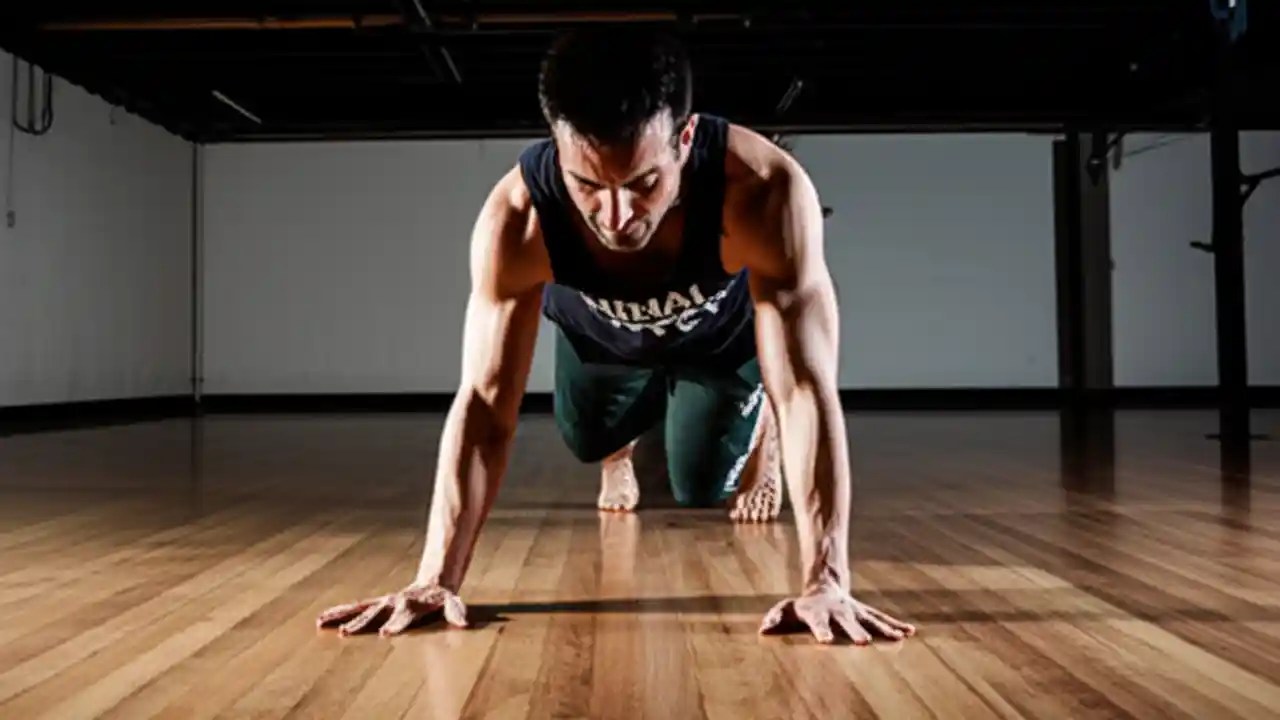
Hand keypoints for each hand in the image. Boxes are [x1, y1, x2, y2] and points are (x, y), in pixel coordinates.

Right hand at [316, 583, 467, 636]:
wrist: (433, 581)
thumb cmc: (441, 597)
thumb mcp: (452, 603)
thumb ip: (457, 612)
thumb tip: (465, 624)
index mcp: (411, 604)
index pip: (402, 616)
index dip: (396, 625)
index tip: (385, 634)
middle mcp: (393, 602)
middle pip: (376, 613)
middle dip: (362, 624)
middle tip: (346, 633)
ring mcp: (383, 603)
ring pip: (360, 609)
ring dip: (342, 617)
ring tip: (321, 622)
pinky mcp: (376, 605)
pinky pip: (355, 608)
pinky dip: (339, 613)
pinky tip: (321, 619)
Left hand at [759, 584, 914, 644]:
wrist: (823, 587)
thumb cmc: (802, 606)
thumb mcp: (785, 609)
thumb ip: (774, 618)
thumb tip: (762, 630)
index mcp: (818, 613)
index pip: (819, 623)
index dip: (822, 632)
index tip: (827, 641)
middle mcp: (839, 611)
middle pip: (848, 622)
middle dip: (856, 631)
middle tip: (864, 642)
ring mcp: (854, 611)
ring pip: (870, 619)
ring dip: (884, 629)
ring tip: (899, 639)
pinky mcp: (865, 612)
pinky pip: (882, 618)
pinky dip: (896, 625)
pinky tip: (910, 632)